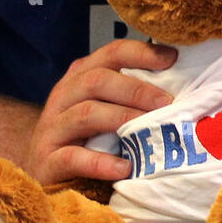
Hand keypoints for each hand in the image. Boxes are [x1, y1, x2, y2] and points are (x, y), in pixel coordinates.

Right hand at [24, 40, 176, 184]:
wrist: (40, 169)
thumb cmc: (83, 135)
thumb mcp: (105, 107)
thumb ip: (131, 94)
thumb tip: (181, 88)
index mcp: (81, 77)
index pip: (111, 53)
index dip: (141, 53)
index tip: (172, 58)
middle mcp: (64, 96)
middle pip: (97, 80)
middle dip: (137, 90)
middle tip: (168, 103)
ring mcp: (52, 128)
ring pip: (86, 113)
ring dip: (122, 118)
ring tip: (149, 130)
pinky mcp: (46, 161)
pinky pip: (73, 157)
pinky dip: (101, 162)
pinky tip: (124, 168)